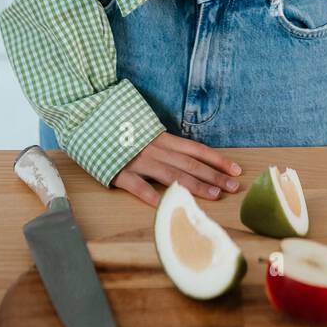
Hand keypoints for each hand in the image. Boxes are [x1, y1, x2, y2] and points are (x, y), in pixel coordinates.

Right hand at [110, 132, 241, 207]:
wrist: (89, 121)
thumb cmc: (121, 132)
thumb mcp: (146, 134)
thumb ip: (165, 147)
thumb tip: (190, 161)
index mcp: (162, 139)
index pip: (196, 150)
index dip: (217, 159)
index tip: (236, 169)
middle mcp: (155, 149)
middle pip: (189, 164)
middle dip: (213, 175)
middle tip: (233, 187)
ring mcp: (138, 160)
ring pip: (170, 174)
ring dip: (194, 185)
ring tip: (213, 195)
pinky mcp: (119, 172)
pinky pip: (137, 185)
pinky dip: (150, 194)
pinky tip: (163, 204)